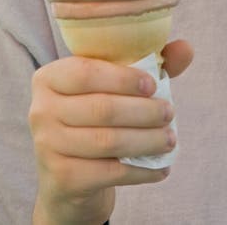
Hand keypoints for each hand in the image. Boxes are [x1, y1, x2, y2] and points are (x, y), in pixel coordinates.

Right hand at [30, 40, 192, 224]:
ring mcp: (46, 146)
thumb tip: (186, 48)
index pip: (85, 72)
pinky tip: (161, 168)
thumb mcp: (115, 86)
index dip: (123, 78)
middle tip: (170, 113)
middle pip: (101, 108)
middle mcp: (40, 110)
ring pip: (107, 142)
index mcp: (49, 77)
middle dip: (143, 112)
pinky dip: (140, 171)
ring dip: (146, 141)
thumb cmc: (95, 117)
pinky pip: (108, 173)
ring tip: (170, 139)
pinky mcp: (60, 178)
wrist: (69, 178)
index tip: (153, 84)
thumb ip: (148, 64)